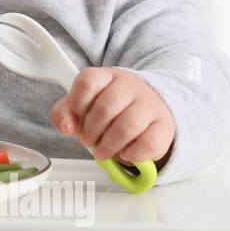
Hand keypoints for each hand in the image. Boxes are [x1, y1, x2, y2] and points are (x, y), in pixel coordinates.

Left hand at [49, 67, 174, 167]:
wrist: (150, 110)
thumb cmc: (111, 109)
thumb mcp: (83, 105)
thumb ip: (65, 113)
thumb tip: (66, 127)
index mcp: (106, 76)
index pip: (87, 81)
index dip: (76, 104)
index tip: (77, 117)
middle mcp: (130, 86)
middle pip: (104, 109)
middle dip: (90, 132)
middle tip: (87, 141)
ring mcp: (150, 104)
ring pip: (126, 127)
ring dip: (108, 146)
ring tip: (102, 152)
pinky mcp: (164, 126)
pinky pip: (147, 144)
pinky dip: (131, 154)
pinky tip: (124, 153)